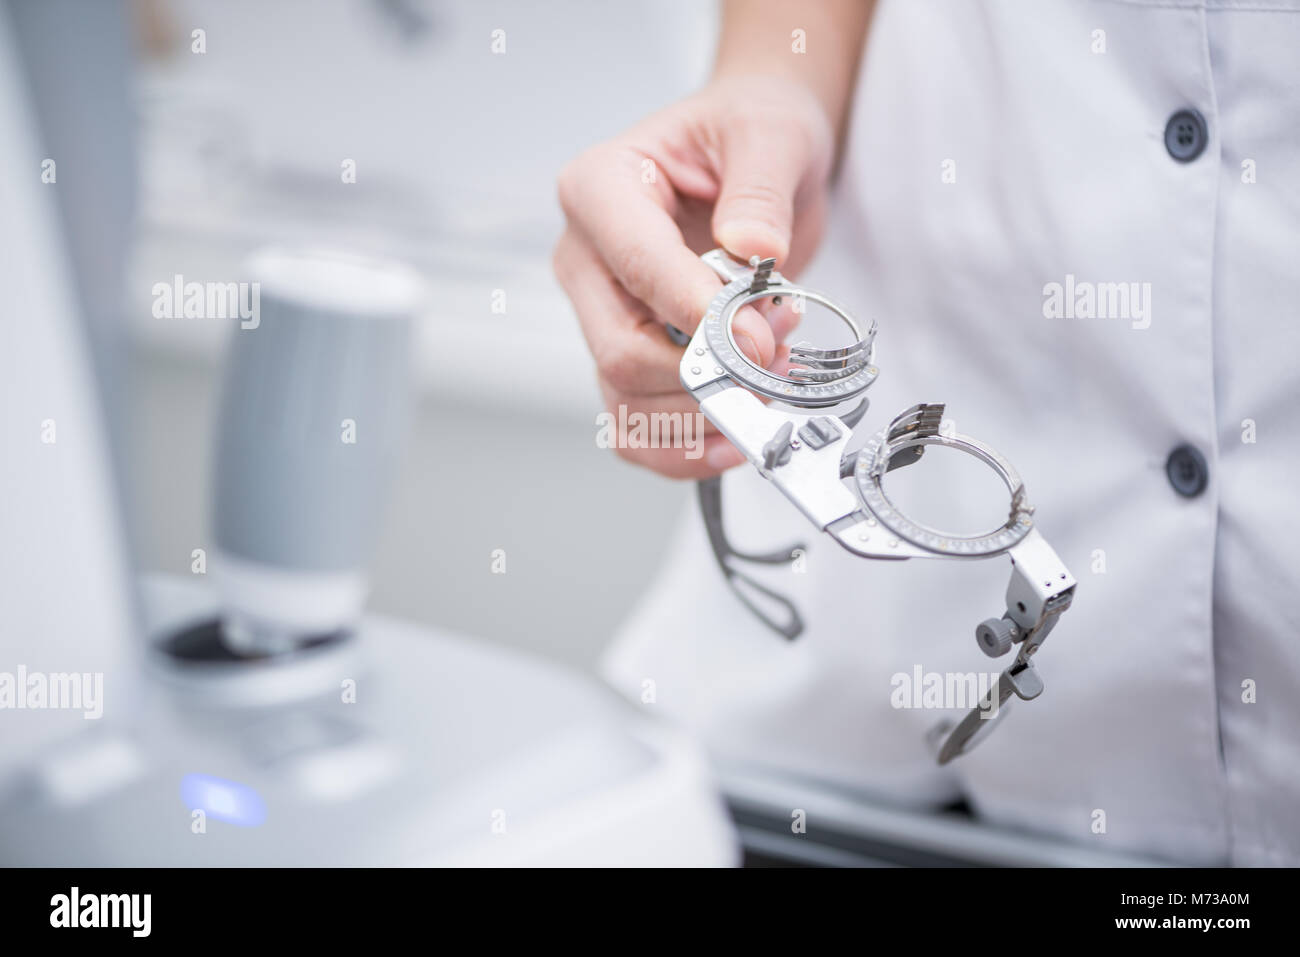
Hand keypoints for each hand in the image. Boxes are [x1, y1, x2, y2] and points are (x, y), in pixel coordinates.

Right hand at [554, 75, 834, 477]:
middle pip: (622, 351)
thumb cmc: (749, 133)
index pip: (634, 265)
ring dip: (705, 413)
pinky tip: (733, 438)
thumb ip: (761, 192)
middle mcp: (588, 259)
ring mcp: (605, 314)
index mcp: (600, 188)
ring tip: (769, 383)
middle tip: (774, 363)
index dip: (697, 314)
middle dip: (707, 375)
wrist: (759, 156)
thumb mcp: (771, 135)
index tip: (758, 336)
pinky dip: (684, 446)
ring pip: (627, 401)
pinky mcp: (631, 354)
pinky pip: (637, 425)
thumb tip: (755, 251)